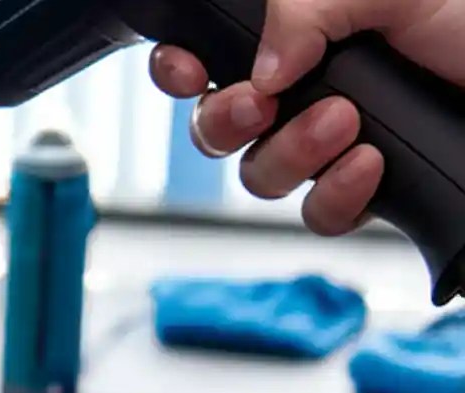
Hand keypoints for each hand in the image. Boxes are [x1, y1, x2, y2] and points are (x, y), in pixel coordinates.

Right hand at [150, 0, 464, 235]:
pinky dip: (336, 195)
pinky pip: (317, 216)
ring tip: (345, 121)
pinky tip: (369, 165)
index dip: (179, 69)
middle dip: (226, 120)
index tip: (189, 69)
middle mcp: (303, 92)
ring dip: (291, 154)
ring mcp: (331, 145)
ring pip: (259, 177)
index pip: (205, 60)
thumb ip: (304, 10)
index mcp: (297, 37)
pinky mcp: (367, 192)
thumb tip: (260, 69)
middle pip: (216, 129)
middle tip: (261, 104)